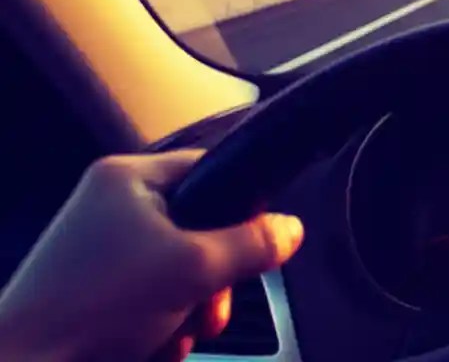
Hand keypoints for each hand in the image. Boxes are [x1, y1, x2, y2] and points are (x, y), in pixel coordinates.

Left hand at [0, 150, 303, 361]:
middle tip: (208, 304)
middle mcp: (112, 208)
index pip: (211, 170)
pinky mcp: (96, 295)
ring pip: (181, 273)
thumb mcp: (194, 268)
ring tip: (177, 333)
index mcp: (128, 179)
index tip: (254, 243)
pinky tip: (156, 346)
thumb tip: (290, 230)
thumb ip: (252, 245)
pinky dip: (163, 327)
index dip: (242, 208)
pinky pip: (154, 301)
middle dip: (213, 279)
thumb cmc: (93, 307)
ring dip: (190, 311)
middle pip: (202, 230)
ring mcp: (101, 253)